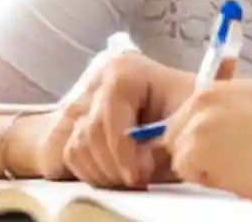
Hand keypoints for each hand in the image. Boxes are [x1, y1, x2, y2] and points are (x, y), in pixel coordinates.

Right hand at [41, 52, 191, 187]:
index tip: (139, 175)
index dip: (122, 149)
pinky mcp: (70, 122)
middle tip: (138, 181)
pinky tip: (113, 174)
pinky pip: (67, 154)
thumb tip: (140, 165)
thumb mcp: (183, 122)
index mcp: (124, 70)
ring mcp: (79, 101)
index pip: (110, 110)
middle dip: (114, 165)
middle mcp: (95, 80)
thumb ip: (161, 143)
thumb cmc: (184, 111)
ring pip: (75, 146)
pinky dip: (88, 172)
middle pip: (90, 132)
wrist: (178, 108)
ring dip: (102, 172)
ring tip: (129, 178)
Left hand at [161, 77, 251, 206]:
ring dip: (203, 168)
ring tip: (243, 167)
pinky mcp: (199, 151)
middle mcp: (203, 101)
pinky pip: (188, 174)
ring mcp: (199, 125)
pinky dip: (209, 180)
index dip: (201, 140)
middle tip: (236, 162)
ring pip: (180, 156)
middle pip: (175, 136)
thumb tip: (212, 121)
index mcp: (216, 89)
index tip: (223, 151)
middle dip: (196, 153)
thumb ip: (230, 106)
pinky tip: (241, 175)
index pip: (185, 119)